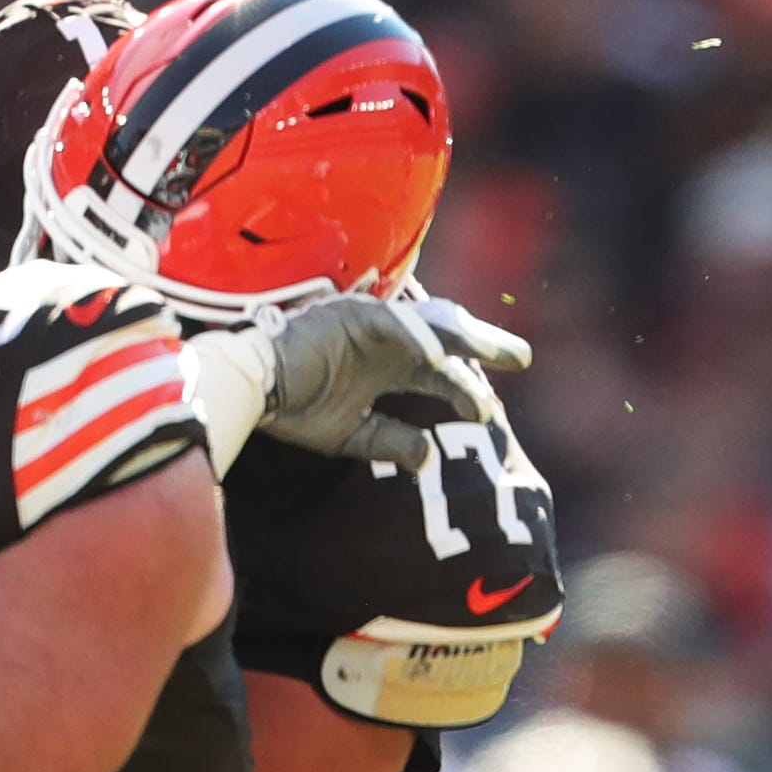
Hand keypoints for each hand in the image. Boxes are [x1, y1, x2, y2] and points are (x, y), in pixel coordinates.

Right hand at [260, 293, 532, 466]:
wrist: (249, 390)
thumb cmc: (293, 409)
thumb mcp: (353, 435)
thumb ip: (392, 441)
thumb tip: (428, 456)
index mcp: (386, 364)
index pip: (438, 371)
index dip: (466, 389)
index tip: (491, 412)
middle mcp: (385, 341)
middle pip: (447, 338)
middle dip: (485, 346)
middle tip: (522, 357)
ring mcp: (371, 324)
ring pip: (430, 325)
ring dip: (464, 337)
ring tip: (497, 352)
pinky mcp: (351, 316)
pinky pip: (392, 325)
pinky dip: (415, 339)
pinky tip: (438, 356)